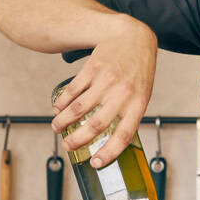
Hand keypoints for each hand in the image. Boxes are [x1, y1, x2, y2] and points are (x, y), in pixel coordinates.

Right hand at [51, 15, 156, 166]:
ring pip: (79, 108)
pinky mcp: (93, 68)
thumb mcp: (142, 94)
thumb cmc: (138, 71)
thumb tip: (112, 141)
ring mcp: (107, 80)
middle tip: (67, 146)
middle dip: (77, 140)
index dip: (109, 152)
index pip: (124, 135)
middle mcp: (122, 94)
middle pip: (95, 125)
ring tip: (57, 128)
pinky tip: (58, 108)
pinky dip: (62, 102)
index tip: (95, 163)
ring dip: (63, 122)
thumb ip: (128, 114)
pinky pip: (74, 90)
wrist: (132, 36)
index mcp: (138, 104)